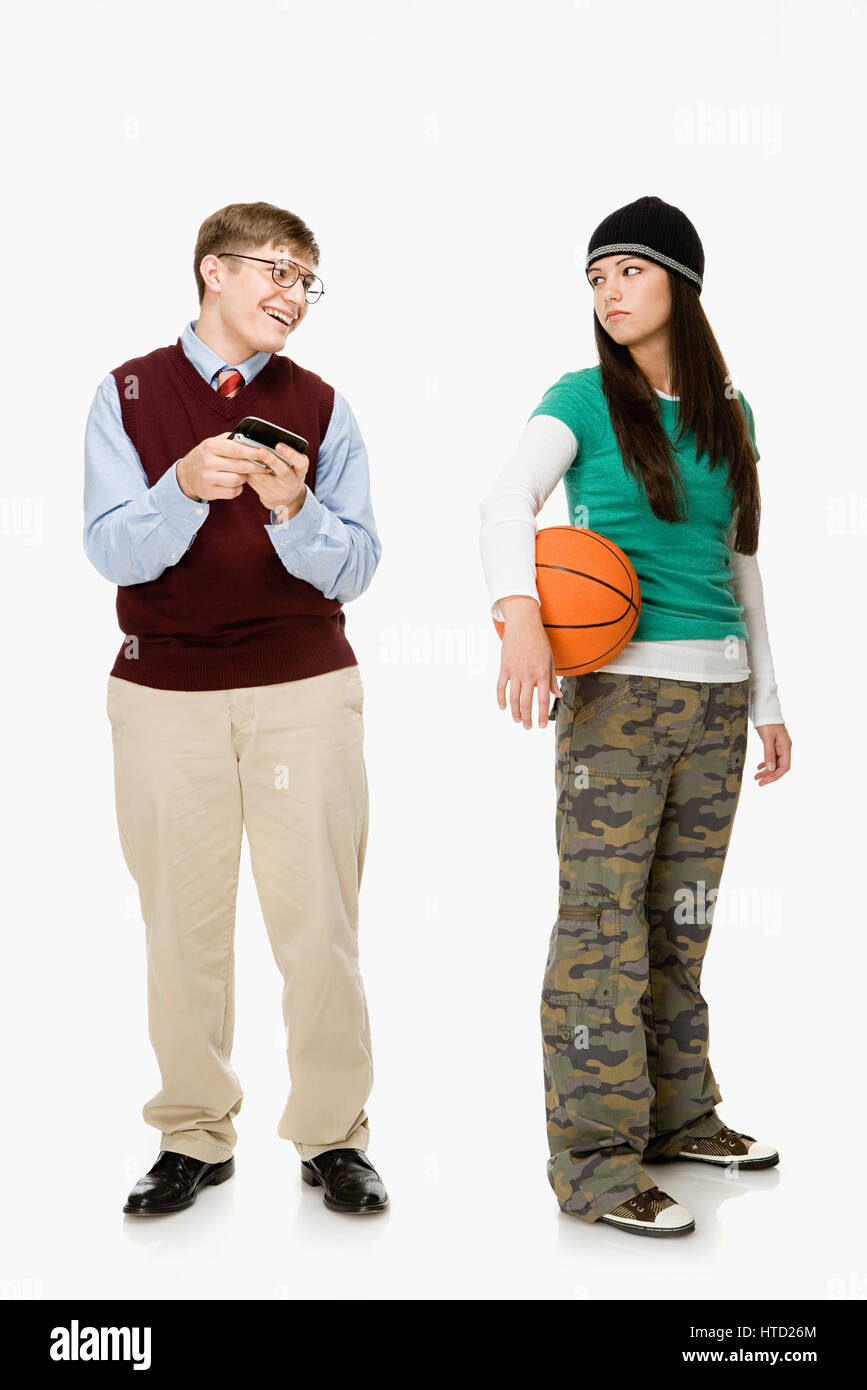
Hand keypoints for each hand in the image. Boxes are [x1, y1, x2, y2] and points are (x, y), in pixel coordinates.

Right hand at [177, 432, 279, 501]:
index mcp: (210, 446)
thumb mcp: (213, 443)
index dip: (254, 452)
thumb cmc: (206, 456)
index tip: (266, 453)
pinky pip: (233, 492)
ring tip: (243, 474)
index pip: (237, 449)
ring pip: (238, 480)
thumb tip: (253, 440)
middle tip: (266, 467)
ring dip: (245, 478)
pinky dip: (238, 488)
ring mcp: (208, 478)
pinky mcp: (210, 491)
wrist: (186, 475)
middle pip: (241, 466)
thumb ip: (231, 440)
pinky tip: (235, 484)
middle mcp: (208, 462)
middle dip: (257, 467)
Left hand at [244, 441, 308, 518]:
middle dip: (272, 460)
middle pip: (283, 472)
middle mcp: (293, 483)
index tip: (279, 445)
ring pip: (264, 479)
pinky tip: (243, 465)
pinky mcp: (269, 498)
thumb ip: (284, 455)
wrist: (286, 498)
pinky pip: (255, 484)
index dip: (291, 454)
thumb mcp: (292, 466)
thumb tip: (264, 441)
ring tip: (247, 455)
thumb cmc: (287, 474)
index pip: (301, 463)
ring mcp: (281, 493)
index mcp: (301, 472)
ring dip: (254, 466)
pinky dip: (249, 473)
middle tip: (262, 451)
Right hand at [496, 595, 560, 728]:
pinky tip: (503, 707)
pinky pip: (500, 687)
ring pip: (513, 698)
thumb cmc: (539, 641)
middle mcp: (529, 674)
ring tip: (517, 720)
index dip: (542, 716)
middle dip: (528, 718)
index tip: (541, 726)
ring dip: (515, 712)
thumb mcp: (551, 659)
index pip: (543, 700)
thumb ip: (553, 679)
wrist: (523, 624)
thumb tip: (558, 695)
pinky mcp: (504, 667)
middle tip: (528, 727)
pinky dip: (501, 699)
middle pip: (527, 703)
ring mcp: (515, 671)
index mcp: (543, 673)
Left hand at [753, 723, 791, 784]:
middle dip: (769, 775)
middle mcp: (785, 748)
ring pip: (774, 763)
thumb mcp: (767, 739)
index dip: (775, 776)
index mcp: (786, 747)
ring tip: (756, 777)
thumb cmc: (767, 723)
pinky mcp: (774, 745)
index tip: (765, 782)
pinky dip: (766, 763)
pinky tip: (759, 768)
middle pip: (779, 767)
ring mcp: (780, 747)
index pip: (784, 767)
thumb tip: (770, 769)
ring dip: (766, 771)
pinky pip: (772, 758)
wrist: (765, 711)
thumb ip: (768, 753)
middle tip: (758, 782)